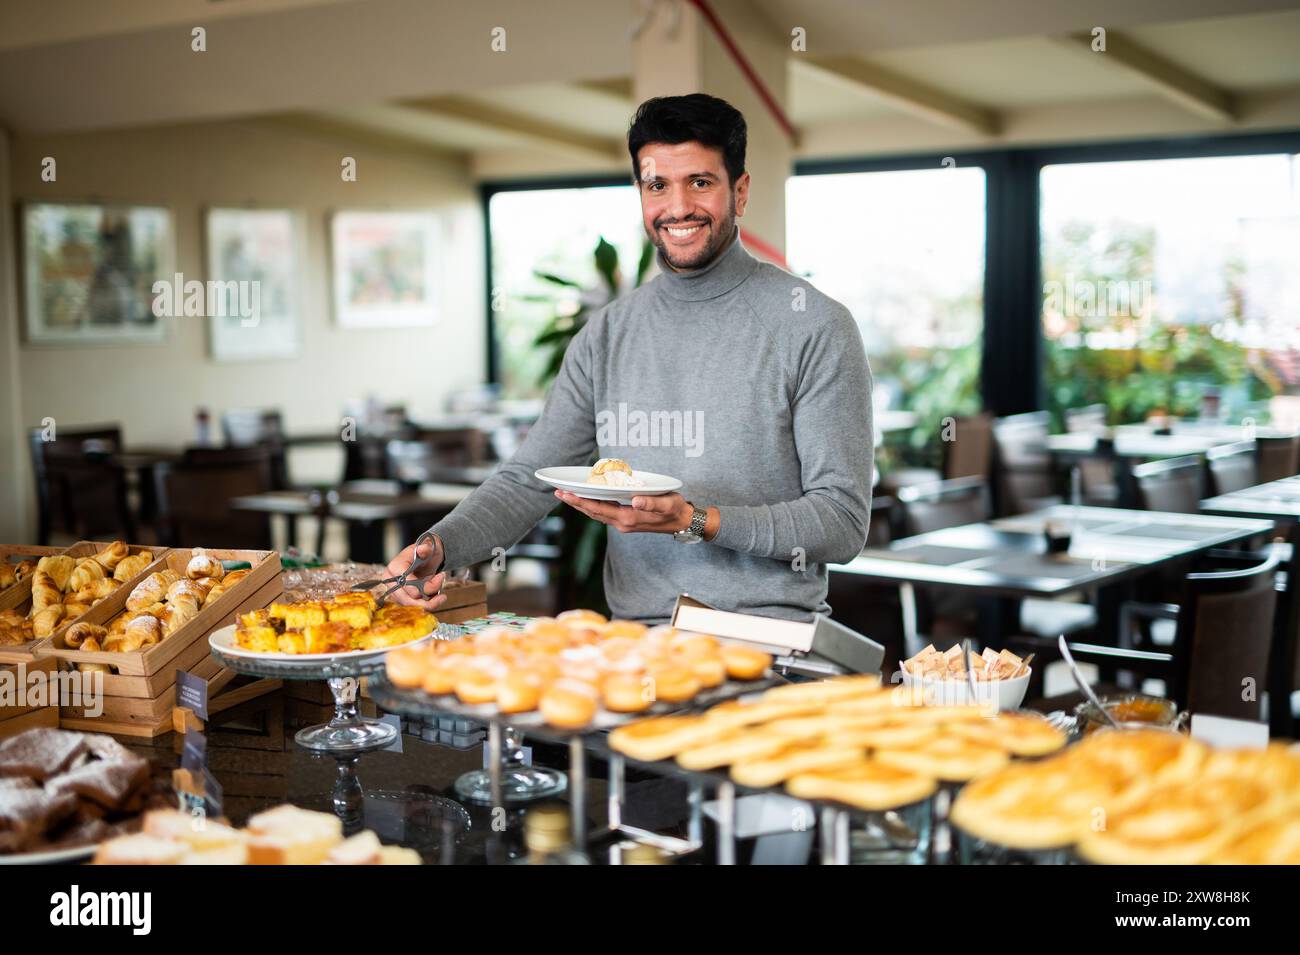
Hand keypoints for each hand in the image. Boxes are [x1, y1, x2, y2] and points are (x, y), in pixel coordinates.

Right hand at [382, 535, 447, 609]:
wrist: (427, 558)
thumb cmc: (426, 552)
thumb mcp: (428, 546)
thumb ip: (425, 547)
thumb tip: (423, 549)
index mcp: (395, 567)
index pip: (406, 583)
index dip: (423, 585)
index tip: (440, 577)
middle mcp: (391, 582)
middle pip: (407, 599)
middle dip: (428, 597)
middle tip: (443, 595)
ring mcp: (395, 592)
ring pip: (412, 606)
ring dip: (429, 602)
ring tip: (441, 596)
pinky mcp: (402, 600)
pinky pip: (415, 608)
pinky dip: (427, 605)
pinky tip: (436, 598)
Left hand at [554, 489, 691, 534]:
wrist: (683, 522)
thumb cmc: (676, 510)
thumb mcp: (667, 503)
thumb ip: (652, 502)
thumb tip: (635, 499)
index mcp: (628, 518)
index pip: (599, 508)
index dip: (581, 501)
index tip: (566, 494)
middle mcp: (622, 523)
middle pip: (593, 512)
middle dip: (575, 503)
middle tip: (557, 492)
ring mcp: (623, 524)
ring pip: (596, 514)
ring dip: (580, 505)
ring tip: (566, 495)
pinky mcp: (625, 521)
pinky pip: (603, 514)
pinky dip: (591, 507)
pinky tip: (586, 500)